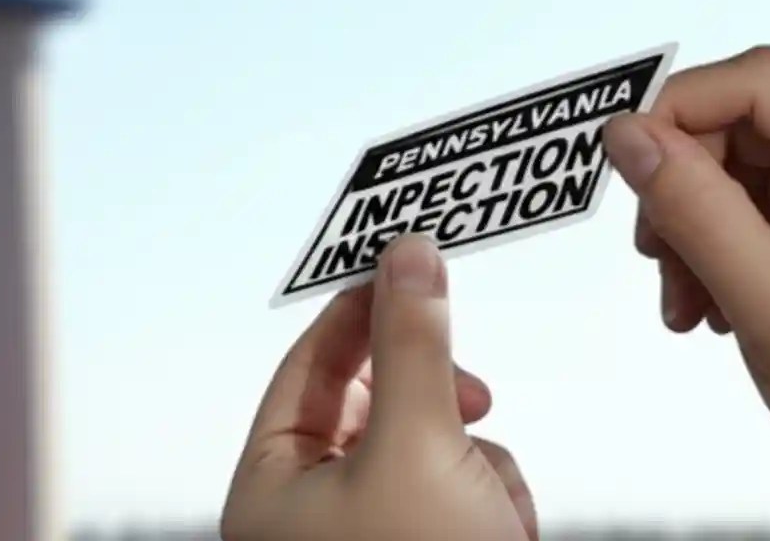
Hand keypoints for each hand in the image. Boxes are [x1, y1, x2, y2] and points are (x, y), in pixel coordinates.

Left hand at [221, 234, 535, 540]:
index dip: (358, 313)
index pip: (306, 368)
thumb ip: (412, 345)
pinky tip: (499, 522)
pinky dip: (489, 491)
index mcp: (271, 491)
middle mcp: (311, 510)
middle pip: (374, 401)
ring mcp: (371, 527)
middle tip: (467, 393)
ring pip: (428, 438)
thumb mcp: (417, 443)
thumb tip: (409, 257)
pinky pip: (458, 480)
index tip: (405, 271)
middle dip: (434, 402)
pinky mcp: (422, 539)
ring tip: (483, 491)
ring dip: (472, 454)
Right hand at [603, 45, 769, 538]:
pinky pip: (766, 182)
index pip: (758, 81)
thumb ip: (693, 209)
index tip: (627, 170)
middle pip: (745, 118)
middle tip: (662, 265)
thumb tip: (628, 135)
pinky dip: (730, 233)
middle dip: (688, 189)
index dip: (676, 112)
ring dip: (702, 222)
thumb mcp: (769, 302)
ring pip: (745, 153)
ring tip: (692, 299)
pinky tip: (721, 292)